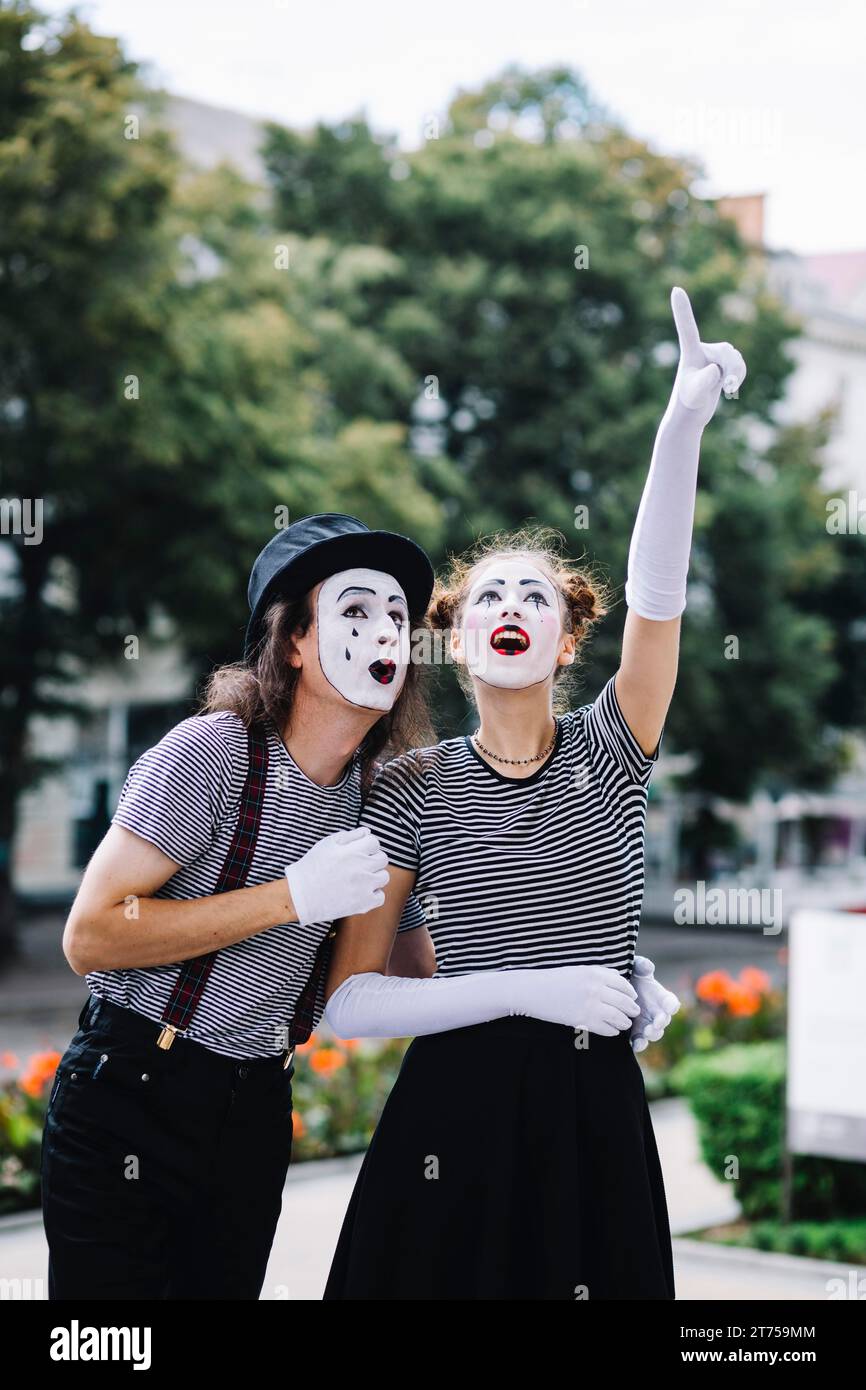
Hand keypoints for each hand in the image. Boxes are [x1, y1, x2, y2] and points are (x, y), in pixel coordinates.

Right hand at [285, 826, 388, 926]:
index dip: (366, 846)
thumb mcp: (327, 844)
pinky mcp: (363, 904)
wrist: (300, 896)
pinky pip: (380, 897)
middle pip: (382, 858)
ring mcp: (364, 887)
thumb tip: (368, 832)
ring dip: (374, 877)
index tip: (357, 852)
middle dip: (372, 860)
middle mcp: (361, 868)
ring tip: (358, 880)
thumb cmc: (312, 867)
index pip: (374, 842)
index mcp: (352, 851)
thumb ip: (350, 836)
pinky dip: (373, 895)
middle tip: (358, 866)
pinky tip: (360, 893)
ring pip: (384, 877)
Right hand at [511, 964, 640, 1036]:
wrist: (533, 991)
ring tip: (625, 1023)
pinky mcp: (583, 1021)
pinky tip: (613, 1030)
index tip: (632, 998)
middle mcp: (596, 989)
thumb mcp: (580, 970)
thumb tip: (619, 976)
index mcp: (595, 973)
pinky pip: (607, 1029)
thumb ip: (601, 973)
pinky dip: (613, 1031)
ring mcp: (590, 1006)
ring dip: (625, 1021)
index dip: (631, 993)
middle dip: (632, 1009)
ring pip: (619, 1017)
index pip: (624, 985)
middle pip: (625, 1002)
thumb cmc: (555, 979)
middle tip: (634, 1013)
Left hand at [629, 955, 679, 1052]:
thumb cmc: (632, 977)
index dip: (671, 1004)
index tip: (670, 1006)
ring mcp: (648, 1024)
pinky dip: (639, 1045)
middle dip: (661, 1022)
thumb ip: (642, 966)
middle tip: (656, 1023)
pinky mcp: (637, 1033)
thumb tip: (648, 966)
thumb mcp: (636, 968)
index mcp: (661, 998)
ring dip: (652, 1034)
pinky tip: (635, 1045)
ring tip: (646, 1033)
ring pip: (655, 1033)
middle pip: (664, 1021)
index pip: (671, 1002)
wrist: (617, 990)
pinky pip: (640, 1042)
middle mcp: (658, 1013)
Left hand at [670, 286, 746, 427]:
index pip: (687, 328)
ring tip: (727, 389)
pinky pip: (738, 363)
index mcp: (690, 353)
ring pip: (735, 356)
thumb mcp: (697, 394)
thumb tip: (715, 370)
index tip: (676, 289)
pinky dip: (740, 375)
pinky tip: (731, 389)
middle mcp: (701, 350)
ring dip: (737, 373)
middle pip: (727, 351)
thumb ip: (705, 381)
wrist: (690, 416)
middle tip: (728, 386)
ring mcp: (711, 357)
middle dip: (732, 368)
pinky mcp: (720, 365)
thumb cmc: (688, 405)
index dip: (682, 309)